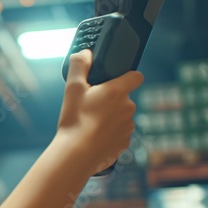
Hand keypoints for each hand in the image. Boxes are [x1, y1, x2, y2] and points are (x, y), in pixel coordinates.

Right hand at [55, 50, 143, 175]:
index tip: (115, 81)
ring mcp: (128, 127)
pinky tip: (93, 138)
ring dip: (110, 118)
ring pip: (121, 117)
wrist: (76, 153)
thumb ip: (79, 64)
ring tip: (90, 124)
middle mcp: (129, 108)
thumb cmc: (75, 119)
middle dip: (111, 101)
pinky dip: (108, 135)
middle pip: (124, 99)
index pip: (136, 76)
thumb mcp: (72, 87)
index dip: (127, 76)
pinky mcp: (124, 144)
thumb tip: (85, 53)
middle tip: (90, 106)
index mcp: (118, 91)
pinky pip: (118, 134)